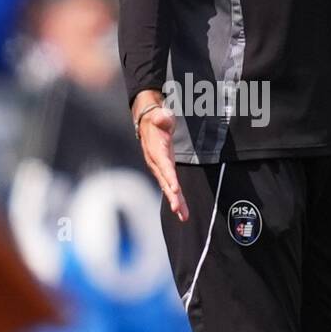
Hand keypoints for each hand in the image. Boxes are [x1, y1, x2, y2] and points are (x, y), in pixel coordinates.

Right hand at [132, 95, 188, 221]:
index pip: (163, 165)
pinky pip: (170, 187)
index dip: (169, 177)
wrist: (147, 124)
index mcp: (156, 150)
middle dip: (172, 196)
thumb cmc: (156, 120)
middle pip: (165, 181)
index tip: (175, 189)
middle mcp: (156, 163)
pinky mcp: (164, 172)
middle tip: (178, 210)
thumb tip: (162, 117)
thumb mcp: (159, 116)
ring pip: (168, 188)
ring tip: (183, 216)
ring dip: (175, 202)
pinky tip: (181, 212)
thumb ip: (161, 117)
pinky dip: (176, 200)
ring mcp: (160, 169)